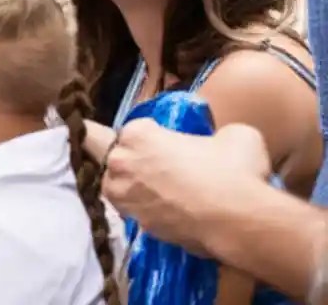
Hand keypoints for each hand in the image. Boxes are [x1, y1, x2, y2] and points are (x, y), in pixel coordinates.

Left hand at [84, 119, 271, 254]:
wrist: (237, 220)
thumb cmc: (234, 169)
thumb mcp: (237, 135)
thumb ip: (219, 134)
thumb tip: (221, 141)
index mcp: (138, 134)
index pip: (136, 130)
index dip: (154, 138)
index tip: (170, 146)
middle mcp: (121, 164)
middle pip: (120, 159)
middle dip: (137, 163)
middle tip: (166, 170)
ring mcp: (125, 198)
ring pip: (119, 189)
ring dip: (135, 189)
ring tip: (164, 193)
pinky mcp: (138, 226)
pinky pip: (137, 215)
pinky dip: (149, 214)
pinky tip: (172, 214)